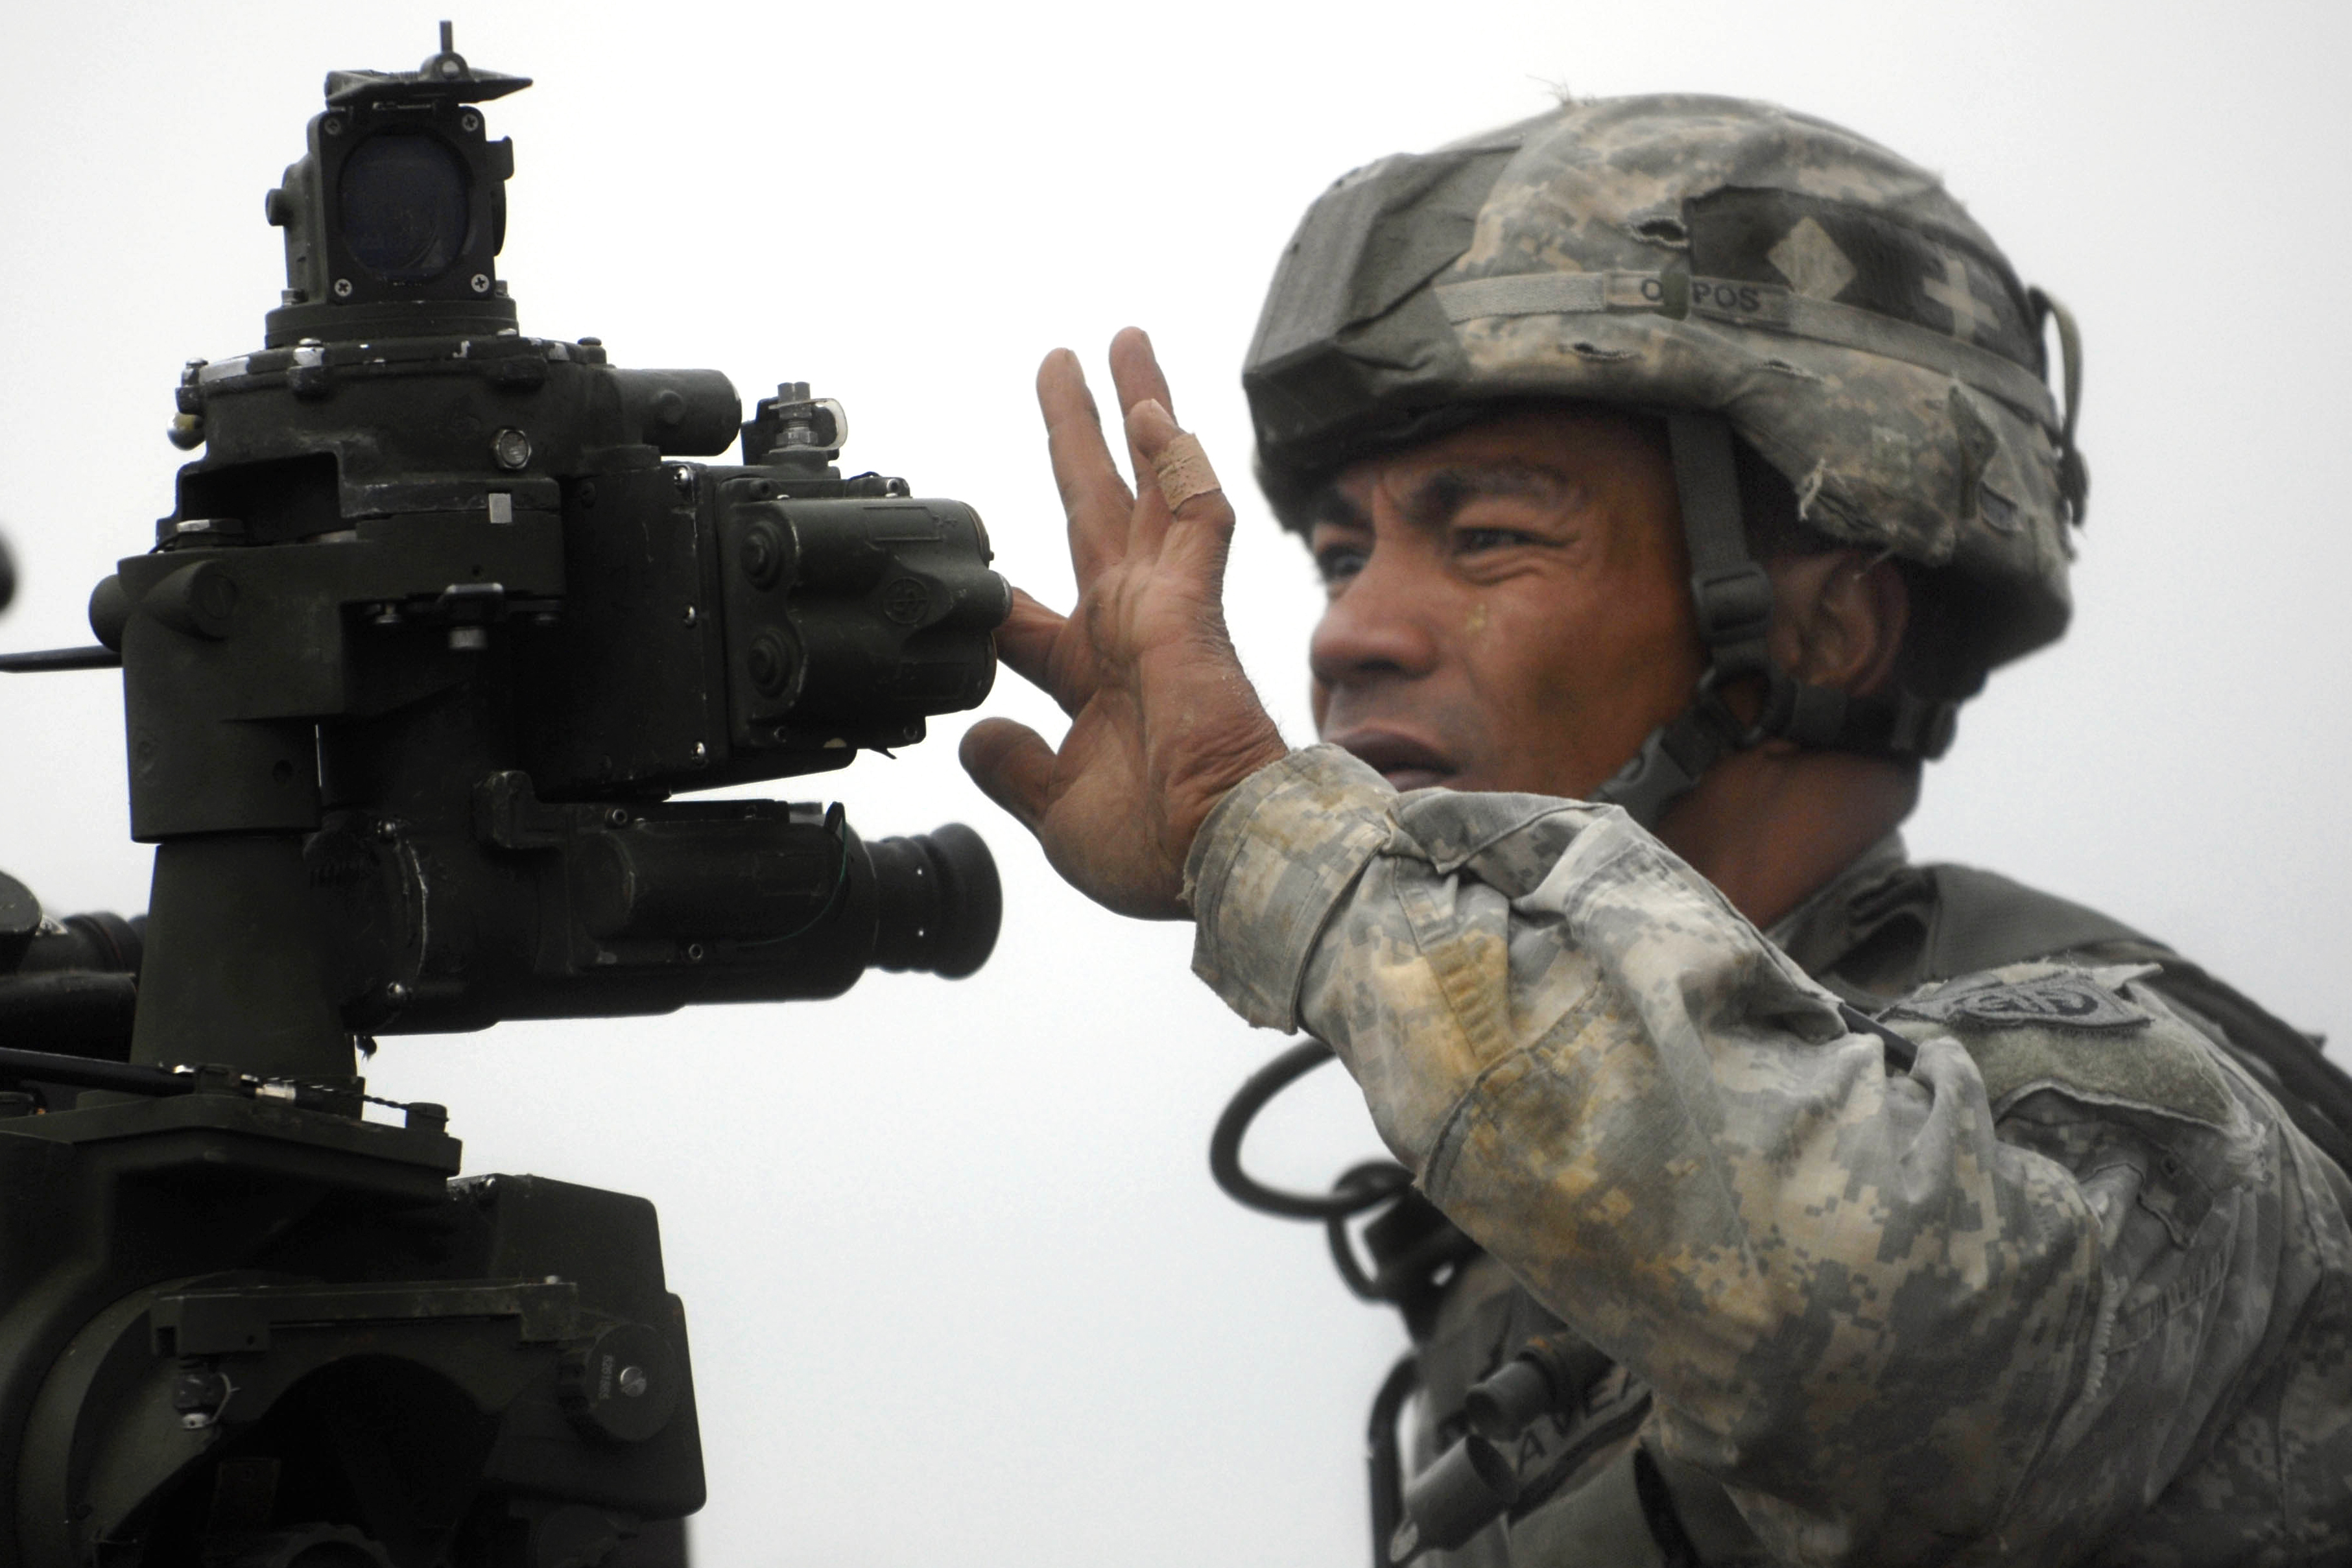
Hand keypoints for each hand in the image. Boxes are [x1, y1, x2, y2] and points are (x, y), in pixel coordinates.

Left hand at [960, 328, 1289, 918]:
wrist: (1214, 857)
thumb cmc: (1156, 849)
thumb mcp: (1055, 813)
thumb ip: (1014, 768)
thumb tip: (977, 737)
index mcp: (1092, 684)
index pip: (1030, 619)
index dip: (993, 596)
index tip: (956, 572)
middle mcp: (1128, 633)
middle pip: (1095, 511)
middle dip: (1079, 438)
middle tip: (1062, 366)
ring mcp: (1164, 611)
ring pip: (1151, 486)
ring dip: (1136, 410)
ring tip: (1121, 342)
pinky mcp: (1192, 606)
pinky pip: (1192, 514)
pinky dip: (1176, 461)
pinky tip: (1153, 410)